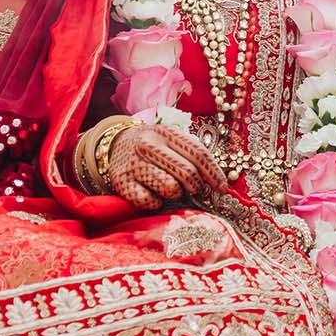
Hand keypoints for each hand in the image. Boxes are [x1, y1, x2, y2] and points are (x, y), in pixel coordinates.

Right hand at [103, 123, 226, 209]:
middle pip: (187, 173)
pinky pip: (149, 202)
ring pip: (170, 188)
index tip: (222, 187)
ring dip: (176, 194)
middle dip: (196, 186)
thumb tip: (219, 181)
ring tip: (172, 188)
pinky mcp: (122, 182)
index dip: (214, 173)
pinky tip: (154, 195)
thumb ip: (191, 154)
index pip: (198, 153)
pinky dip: (156, 203)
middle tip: (195, 189)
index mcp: (166, 132)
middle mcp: (149, 145)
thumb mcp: (170, 140)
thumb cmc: (152, 146)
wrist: (113, 145)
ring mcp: (134, 163)